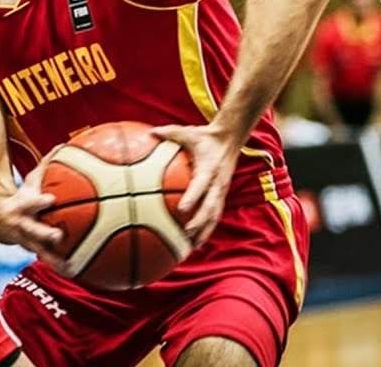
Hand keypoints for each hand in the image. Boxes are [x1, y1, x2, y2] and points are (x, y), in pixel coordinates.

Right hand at [0, 155, 68, 274]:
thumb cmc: (21, 197)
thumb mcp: (31, 181)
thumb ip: (47, 165)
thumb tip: (64, 145)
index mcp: (21, 207)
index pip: (29, 203)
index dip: (38, 202)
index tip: (50, 199)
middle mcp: (21, 226)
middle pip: (32, 231)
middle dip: (44, 233)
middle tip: (58, 236)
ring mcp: (25, 241)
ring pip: (39, 252)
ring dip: (53, 259)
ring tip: (70, 268)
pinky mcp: (32, 251)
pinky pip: (48, 260)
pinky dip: (61, 266)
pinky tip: (77, 272)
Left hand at [151, 124, 239, 247]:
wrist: (230, 138)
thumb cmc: (204, 136)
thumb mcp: (188, 131)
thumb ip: (169, 133)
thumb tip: (150, 132)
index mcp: (209, 168)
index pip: (201, 185)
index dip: (192, 197)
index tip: (181, 210)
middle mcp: (218, 182)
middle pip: (210, 207)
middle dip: (199, 222)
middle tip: (185, 235)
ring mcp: (221, 191)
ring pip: (214, 216)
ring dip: (204, 232)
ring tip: (191, 248)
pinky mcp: (221, 195)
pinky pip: (215, 215)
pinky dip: (206, 230)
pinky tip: (195, 243)